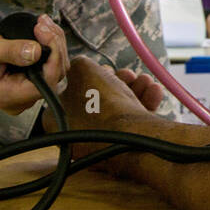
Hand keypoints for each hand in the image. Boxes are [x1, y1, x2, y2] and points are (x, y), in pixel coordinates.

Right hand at [0, 14, 68, 115]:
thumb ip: (10, 51)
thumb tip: (36, 51)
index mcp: (8, 96)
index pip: (46, 81)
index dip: (53, 55)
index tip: (44, 31)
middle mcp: (21, 99)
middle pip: (55, 74)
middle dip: (55, 44)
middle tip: (43, 22)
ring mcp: (26, 92)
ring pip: (55, 68)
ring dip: (54, 43)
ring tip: (43, 23)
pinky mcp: (28, 82)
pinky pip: (48, 65)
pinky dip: (49, 46)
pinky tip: (43, 30)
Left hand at [43, 57, 165, 163]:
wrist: (130, 135)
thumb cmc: (101, 103)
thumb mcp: (82, 69)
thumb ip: (79, 63)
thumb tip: (81, 65)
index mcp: (55, 120)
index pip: (68, 91)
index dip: (88, 75)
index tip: (104, 68)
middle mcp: (74, 134)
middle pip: (97, 97)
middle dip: (118, 80)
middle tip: (128, 74)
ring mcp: (98, 142)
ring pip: (117, 106)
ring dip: (135, 88)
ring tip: (145, 81)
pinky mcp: (122, 146)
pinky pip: (130, 120)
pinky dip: (143, 103)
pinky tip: (154, 92)